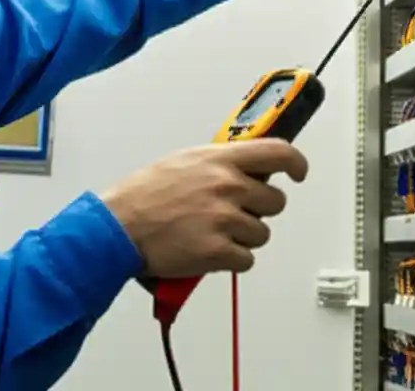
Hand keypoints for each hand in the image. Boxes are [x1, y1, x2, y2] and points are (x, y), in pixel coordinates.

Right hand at [100, 138, 308, 277]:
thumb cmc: (143, 195)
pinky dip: (230, 261)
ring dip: (243, 238)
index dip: (296, 164)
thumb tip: (247, 169)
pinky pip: (246, 260)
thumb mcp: (184, 161)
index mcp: (220, 159)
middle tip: (231, 215)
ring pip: (261, 234)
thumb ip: (220, 163)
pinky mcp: (218, 251)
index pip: (278, 153)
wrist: (117, 227)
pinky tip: (207, 251)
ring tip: (212, 234)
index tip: (297, 173)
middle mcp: (227, 186)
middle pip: (275, 202)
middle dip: (258, 211)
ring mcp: (224, 219)